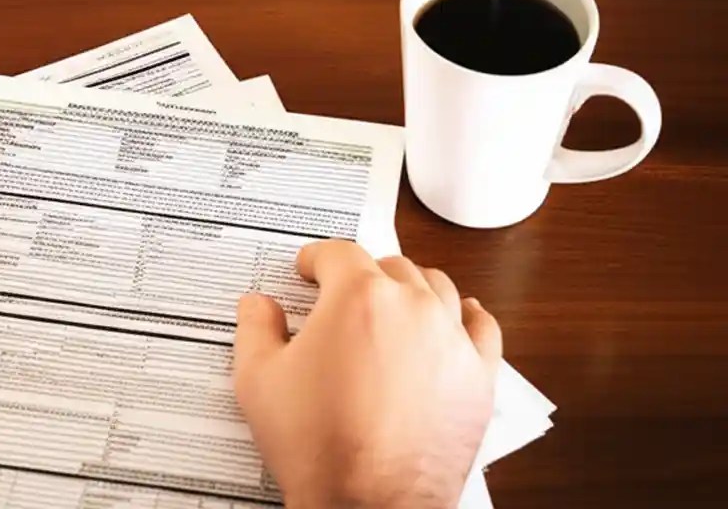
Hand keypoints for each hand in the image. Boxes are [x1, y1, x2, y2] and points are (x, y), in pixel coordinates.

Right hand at [233, 240, 501, 508]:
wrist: (368, 504)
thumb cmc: (317, 445)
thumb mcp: (258, 380)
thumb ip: (255, 329)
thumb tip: (257, 305)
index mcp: (358, 297)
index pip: (338, 253)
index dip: (316, 259)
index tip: (309, 270)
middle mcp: (412, 307)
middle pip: (389, 266)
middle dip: (362, 275)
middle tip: (342, 295)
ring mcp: (451, 340)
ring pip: (437, 287)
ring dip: (411, 288)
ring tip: (391, 305)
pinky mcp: (478, 376)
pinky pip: (482, 327)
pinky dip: (466, 315)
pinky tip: (456, 317)